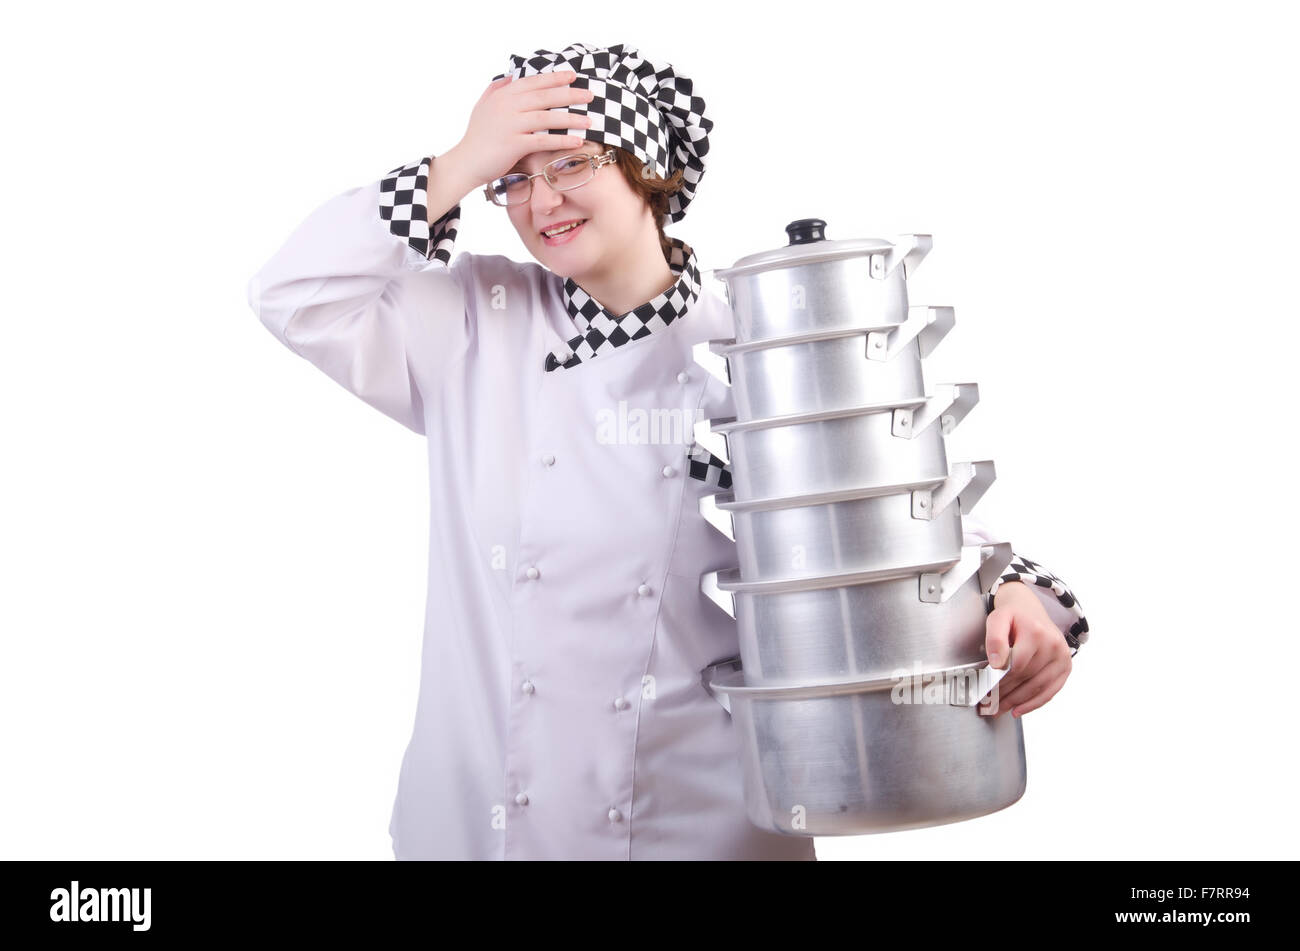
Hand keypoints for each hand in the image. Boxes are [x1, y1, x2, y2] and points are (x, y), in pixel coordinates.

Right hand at [449, 70, 595, 188]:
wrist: (466, 162)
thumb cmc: (477, 136)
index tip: (573, 76)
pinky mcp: (514, 144)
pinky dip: (562, 140)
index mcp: (503, 95)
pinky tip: (577, 141)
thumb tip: (512, 75)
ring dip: (571, 118)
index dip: (554, 78)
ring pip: (547, 117)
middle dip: (570, 94)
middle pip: (545, 96)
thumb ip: (497, 88)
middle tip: (591, 95)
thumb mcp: (483, 106)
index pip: (533, 82)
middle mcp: (507, 106)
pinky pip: (543, 140)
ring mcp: (511, 125)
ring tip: (590, 121)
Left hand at [981, 582, 1071, 717]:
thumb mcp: (997, 619)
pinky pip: (1051, 690)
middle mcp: (1053, 644)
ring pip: (1039, 687)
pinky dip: (1034, 703)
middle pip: (1027, 678)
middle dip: (1006, 695)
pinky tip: (1019, 709)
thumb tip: (997, 663)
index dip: (1001, 681)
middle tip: (989, 706)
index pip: (1017, 665)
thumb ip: (994, 639)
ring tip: (1000, 709)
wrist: (1030, 609)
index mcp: (1036, 632)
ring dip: (1018, 703)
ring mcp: (1062, 656)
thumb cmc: (1013, 616)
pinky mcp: (1066, 665)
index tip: (986, 691)